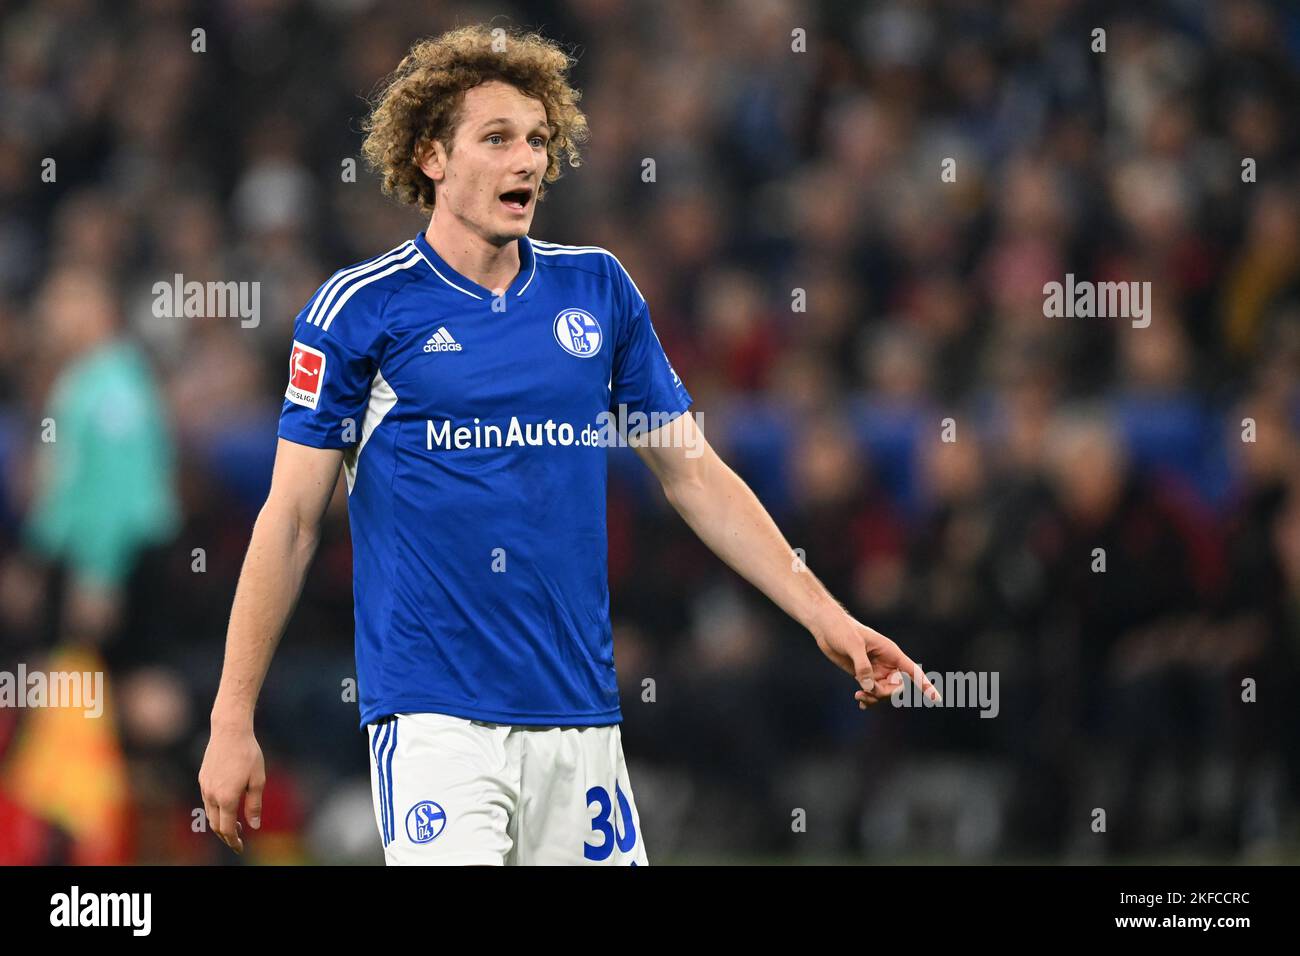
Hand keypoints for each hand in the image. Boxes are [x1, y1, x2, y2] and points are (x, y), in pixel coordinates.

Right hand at [198, 720, 265, 853]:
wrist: (229, 731)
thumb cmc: (248, 754)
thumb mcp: (258, 780)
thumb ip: (254, 805)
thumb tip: (254, 825)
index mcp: (226, 798)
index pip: (226, 829)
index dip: (233, 841)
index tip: (240, 847)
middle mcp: (211, 795)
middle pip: (215, 825)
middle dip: (226, 835)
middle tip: (238, 838)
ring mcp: (204, 786)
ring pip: (209, 813)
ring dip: (220, 822)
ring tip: (233, 824)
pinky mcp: (202, 778)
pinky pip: (207, 800)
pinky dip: (215, 809)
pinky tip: (226, 805)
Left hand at [811, 611, 940, 709]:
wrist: (826, 627)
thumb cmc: (842, 629)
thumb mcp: (853, 645)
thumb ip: (862, 666)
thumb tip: (870, 687)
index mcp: (890, 652)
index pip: (913, 671)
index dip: (925, 685)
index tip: (936, 699)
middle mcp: (886, 663)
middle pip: (896, 687)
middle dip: (884, 694)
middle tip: (865, 691)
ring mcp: (875, 669)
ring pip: (884, 692)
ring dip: (874, 698)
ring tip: (859, 696)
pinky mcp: (863, 674)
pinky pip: (872, 691)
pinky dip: (869, 699)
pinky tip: (861, 703)